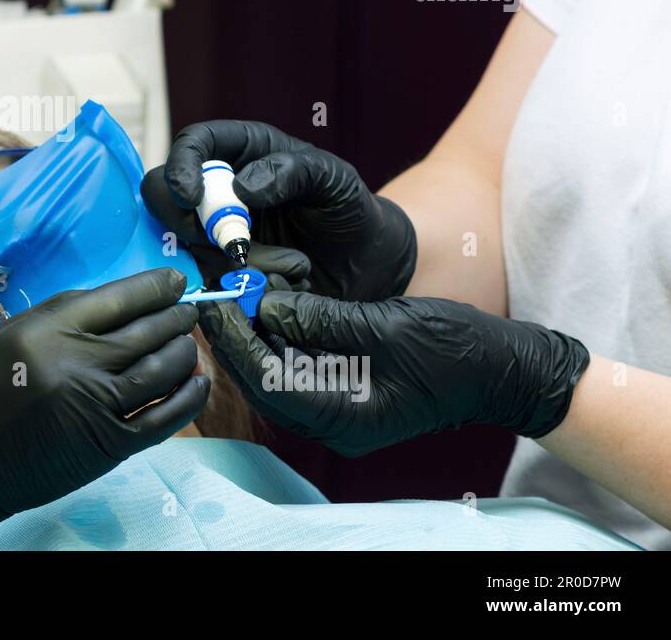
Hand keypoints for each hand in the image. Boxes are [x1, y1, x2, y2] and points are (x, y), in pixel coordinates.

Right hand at [0, 268, 210, 549]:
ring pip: (163, 370)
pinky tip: (198, 383)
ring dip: (185, 351)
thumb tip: (116, 303)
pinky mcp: (109, 446)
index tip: (176, 281)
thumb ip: (56, 317)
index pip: (119, 298)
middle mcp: (76, 364)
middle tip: (188, 310)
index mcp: (46, 331)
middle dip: (176, 316)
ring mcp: (96, 406)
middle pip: (147, 331)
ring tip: (188, 342)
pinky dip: (188, 398)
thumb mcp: (4, 337)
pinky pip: (164, 417)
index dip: (156, 286)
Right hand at [143, 119, 416, 299]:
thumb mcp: (333, 180)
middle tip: (224, 242)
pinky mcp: (216, 270)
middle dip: (184, 221)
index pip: (192, 144)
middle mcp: (215, 190)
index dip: (181, 165)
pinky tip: (275, 285)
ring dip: (225, 260)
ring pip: (183, 244)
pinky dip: (233, 286)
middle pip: (164, 194)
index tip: (189, 196)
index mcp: (240, 152)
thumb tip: (242, 188)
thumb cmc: (346, 208)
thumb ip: (293, 171)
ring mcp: (211, 232)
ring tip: (286, 266)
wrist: (362, 263)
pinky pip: (202, 279)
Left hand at [197, 290, 589, 456]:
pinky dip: (277, 337)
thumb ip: (322, 319)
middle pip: (261, 381)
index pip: (267, 381)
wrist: (502, 368)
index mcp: (341, 417)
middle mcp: (330, 422)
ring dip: (252, 335)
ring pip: (273, 374)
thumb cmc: (453, 348)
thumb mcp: (385, 326)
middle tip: (212, 293)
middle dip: (235, 337)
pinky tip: (265, 303)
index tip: (214, 301)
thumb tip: (264, 304)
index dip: (235, 340)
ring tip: (232, 292)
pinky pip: (295, 367)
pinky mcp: (341, 392)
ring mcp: (336, 410)